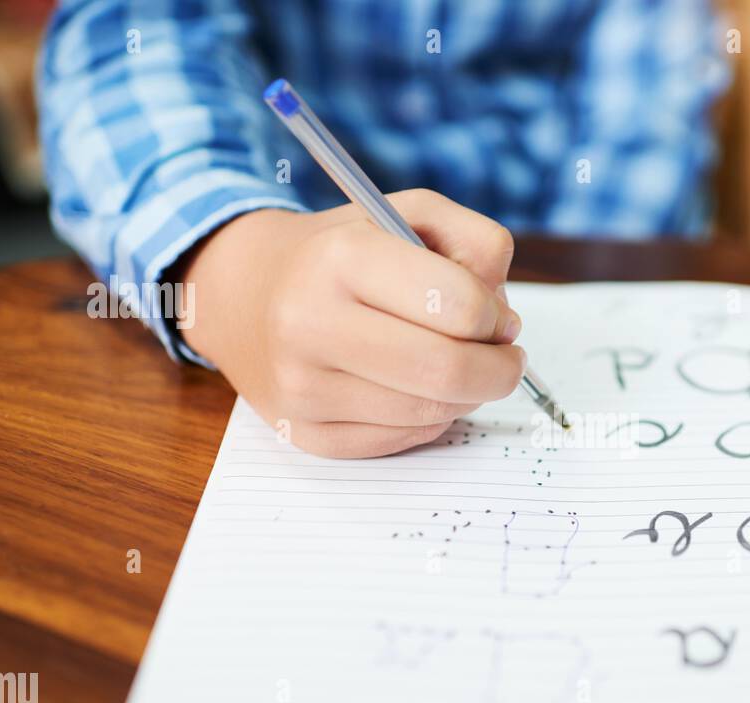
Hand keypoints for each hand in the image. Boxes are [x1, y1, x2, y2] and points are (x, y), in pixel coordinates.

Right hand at [176, 190, 524, 456]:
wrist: (244, 295)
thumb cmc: (343, 254)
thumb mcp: (408, 215)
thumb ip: (477, 242)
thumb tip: (504, 320)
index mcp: (341, 258)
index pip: (458, 306)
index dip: (497, 317)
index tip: (499, 319)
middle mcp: (311, 323)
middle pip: (449, 372)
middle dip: (499, 371)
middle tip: (505, 359)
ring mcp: (303, 387)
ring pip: (431, 413)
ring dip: (466, 395)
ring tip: (454, 366)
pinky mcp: (305, 433)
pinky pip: (404, 440)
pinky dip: (429, 419)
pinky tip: (415, 390)